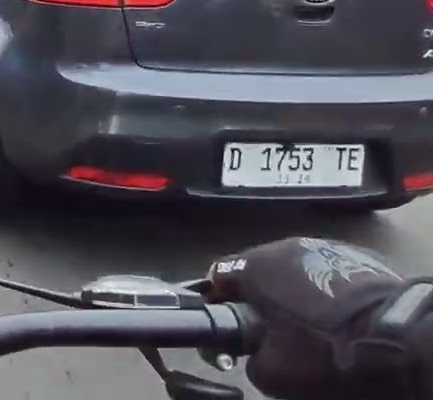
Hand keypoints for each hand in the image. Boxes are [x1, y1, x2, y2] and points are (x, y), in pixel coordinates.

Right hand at [208, 237, 417, 399]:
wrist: (398, 342)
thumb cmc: (325, 353)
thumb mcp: (272, 372)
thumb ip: (248, 356)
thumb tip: (255, 352)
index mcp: (257, 266)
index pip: (219, 276)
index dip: (219, 303)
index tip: (228, 327)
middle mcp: (287, 245)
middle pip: (261, 270)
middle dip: (262, 298)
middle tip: (272, 332)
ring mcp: (328, 246)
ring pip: (297, 269)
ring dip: (296, 292)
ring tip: (311, 325)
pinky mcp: (362, 257)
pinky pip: (330, 273)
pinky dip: (327, 291)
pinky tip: (339, 318)